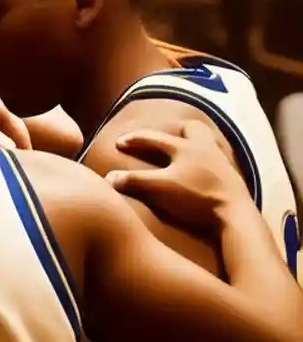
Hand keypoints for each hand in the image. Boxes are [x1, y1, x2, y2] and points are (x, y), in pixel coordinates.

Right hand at [107, 120, 247, 233]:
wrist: (234, 212)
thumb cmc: (196, 197)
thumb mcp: (161, 188)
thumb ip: (135, 181)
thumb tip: (108, 177)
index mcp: (185, 148)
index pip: (153, 138)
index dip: (134, 139)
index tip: (118, 142)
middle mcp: (204, 147)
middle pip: (191, 128)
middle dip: (174, 128)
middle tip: (162, 135)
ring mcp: (220, 160)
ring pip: (207, 140)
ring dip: (193, 140)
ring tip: (183, 146)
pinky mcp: (230, 174)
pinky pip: (217, 156)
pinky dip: (205, 156)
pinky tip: (201, 165)